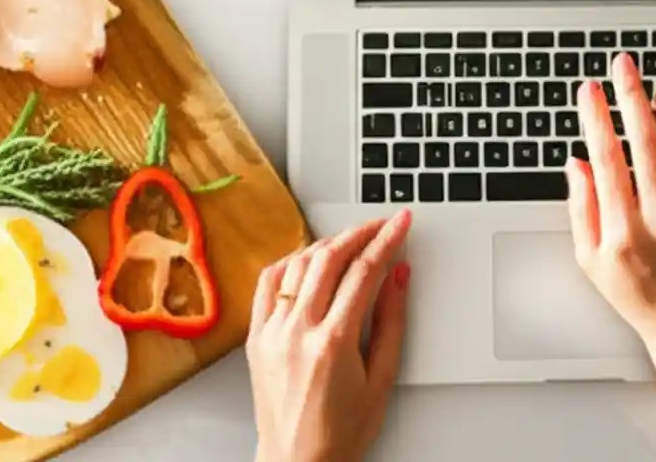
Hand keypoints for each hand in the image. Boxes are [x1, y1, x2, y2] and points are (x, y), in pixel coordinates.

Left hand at [247, 212, 412, 461]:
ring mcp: (271, 333)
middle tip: (380, 224)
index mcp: (333, 344)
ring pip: (298, 264)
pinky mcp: (255, 338)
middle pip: (329, 258)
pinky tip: (308, 258)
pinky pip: (268, 283)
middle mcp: (297, 333)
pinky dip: (290, 262)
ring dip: (327, 244)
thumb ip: (392, 321)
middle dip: (359, 233)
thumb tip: (398, 276)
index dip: (387, 240)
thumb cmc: (341, 431)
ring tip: (350, 240)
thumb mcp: (382, 378)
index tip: (400, 223)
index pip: (365, 272)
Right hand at [565, 53, 655, 346]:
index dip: (596, 118)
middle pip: (645, 144)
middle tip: (623, 67)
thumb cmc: (639, 294)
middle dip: (630, 98)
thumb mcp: (591, 261)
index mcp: (622, 228)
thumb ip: (582, 210)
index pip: (607, 158)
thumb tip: (577, 165)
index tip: (589, 90)